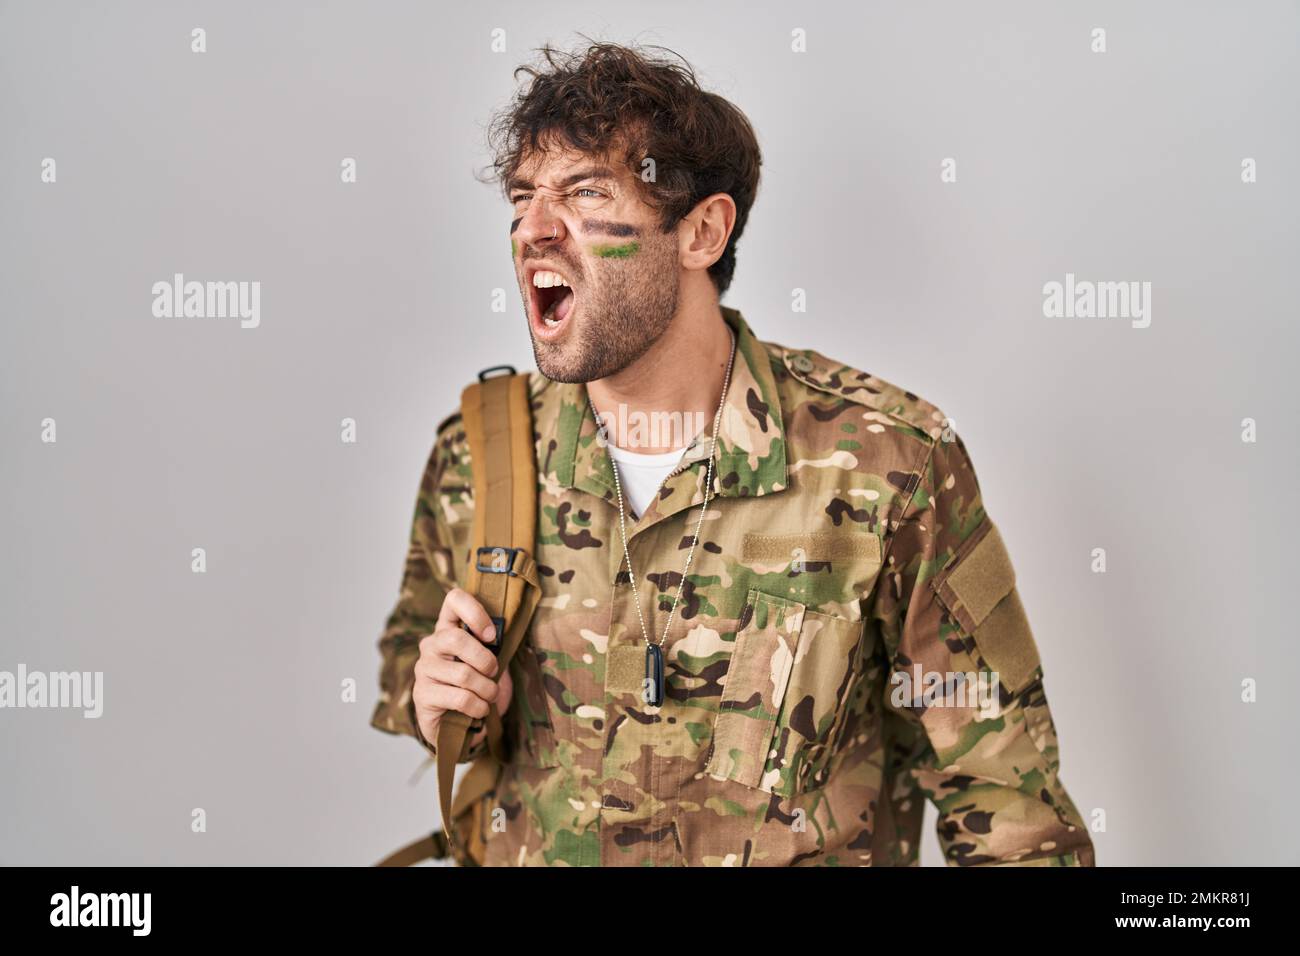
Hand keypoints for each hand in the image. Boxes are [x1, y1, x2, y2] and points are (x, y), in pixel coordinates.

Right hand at [412, 587, 513, 748]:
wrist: (456, 724)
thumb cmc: (476, 685)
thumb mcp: (487, 661)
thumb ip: (491, 646)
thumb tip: (500, 635)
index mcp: (448, 628)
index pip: (454, 599)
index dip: (475, 612)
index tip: (492, 635)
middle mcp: (431, 644)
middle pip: (456, 639)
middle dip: (485, 660)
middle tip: (494, 673)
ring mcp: (423, 669)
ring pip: (463, 674)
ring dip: (487, 689)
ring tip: (490, 696)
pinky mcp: (422, 695)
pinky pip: (460, 698)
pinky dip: (479, 706)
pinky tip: (480, 710)